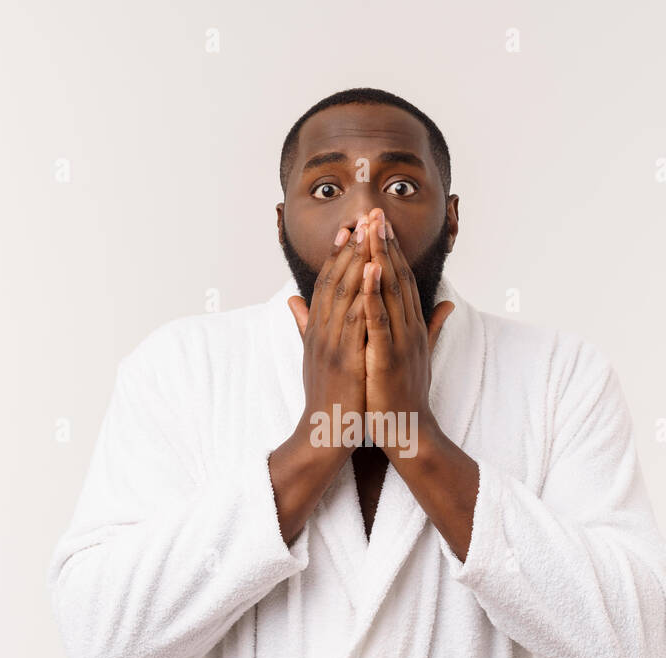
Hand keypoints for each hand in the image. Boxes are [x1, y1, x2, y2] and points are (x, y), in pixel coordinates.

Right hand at [287, 215, 373, 457]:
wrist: (324, 434)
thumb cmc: (327, 397)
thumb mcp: (315, 355)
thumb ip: (306, 325)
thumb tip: (292, 300)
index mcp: (317, 330)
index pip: (327, 283)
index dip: (337, 254)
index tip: (349, 227)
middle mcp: (321, 332)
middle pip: (335, 280)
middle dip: (350, 246)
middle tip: (363, 216)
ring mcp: (332, 344)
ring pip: (344, 292)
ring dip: (357, 259)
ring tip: (369, 231)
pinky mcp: (346, 359)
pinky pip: (356, 319)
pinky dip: (363, 292)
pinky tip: (373, 270)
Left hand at [358, 208, 454, 458]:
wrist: (408, 432)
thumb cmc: (405, 395)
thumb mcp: (418, 354)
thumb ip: (432, 326)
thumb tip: (448, 304)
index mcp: (411, 327)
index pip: (401, 280)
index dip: (391, 250)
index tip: (381, 223)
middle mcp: (409, 328)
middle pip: (397, 277)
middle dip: (386, 243)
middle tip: (376, 211)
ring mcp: (400, 341)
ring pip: (389, 291)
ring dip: (380, 258)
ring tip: (371, 228)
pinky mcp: (388, 356)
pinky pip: (380, 320)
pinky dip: (374, 294)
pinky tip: (368, 271)